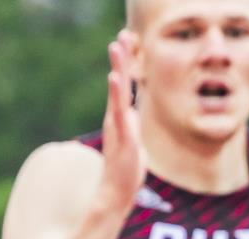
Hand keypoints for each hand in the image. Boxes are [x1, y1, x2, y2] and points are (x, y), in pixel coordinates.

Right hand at [98, 40, 146, 215]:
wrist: (117, 191)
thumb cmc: (126, 166)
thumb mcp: (132, 137)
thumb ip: (130, 122)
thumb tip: (131, 110)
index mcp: (120, 116)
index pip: (124, 84)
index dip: (126, 63)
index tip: (126, 39)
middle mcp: (116, 118)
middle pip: (120, 84)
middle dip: (121, 60)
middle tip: (120, 37)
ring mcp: (119, 129)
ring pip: (118, 98)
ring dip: (118, 75)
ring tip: (116, 53)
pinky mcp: (124, 142)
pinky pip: (122, 120)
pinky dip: (119, 102)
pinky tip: (117, 83)